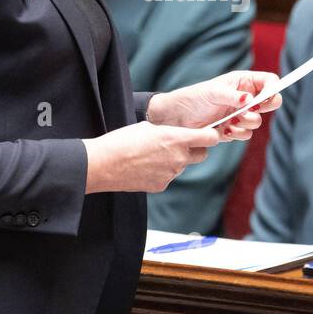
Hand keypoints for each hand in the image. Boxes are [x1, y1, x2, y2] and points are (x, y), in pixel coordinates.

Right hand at [83, 121, 220, 193]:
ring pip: (183, 166)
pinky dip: (162, 172)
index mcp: (176, 138)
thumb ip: (169, 131)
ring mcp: (171, 174)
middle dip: (195, 149)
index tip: (207, 134)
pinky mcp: (161, 185)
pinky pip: (169, 177)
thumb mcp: (148, 127)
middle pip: (202, 155)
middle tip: (179, 145)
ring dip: (175, 161)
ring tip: (152, 156)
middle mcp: (178, 158)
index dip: (210, 135)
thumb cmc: (122, 141)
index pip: (210, 138)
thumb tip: (177, 134)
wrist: (103, 164)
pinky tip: (145, 167)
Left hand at [147, 70, 282, 140]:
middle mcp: (245, 97)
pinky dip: (237, 133)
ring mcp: (241, 114)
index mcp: (243, 82)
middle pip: (271, 102)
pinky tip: (224, 129)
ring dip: (247, 122)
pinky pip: (246, 134)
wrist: (179, 119)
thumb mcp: (213, 92)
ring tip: (231, 120)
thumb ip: (233, 96)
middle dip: (263, 108)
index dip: (273, 88)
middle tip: (250, 109)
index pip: (269, 81)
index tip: (267, 97)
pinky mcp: (234, 129)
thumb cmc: (194, 98)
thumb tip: (249, 99)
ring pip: (258, 121)